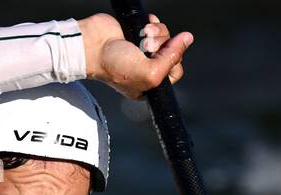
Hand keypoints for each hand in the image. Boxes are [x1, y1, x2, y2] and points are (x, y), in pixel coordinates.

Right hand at [77, 12, 192, 100]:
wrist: (93, 45)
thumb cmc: (113, 66)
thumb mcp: (149, 73)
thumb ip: (171, 58)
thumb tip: (188, 39)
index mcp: (149, 85)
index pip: (175, 72)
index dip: (173, 61)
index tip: (161, 57)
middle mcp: (147, 68)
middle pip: (172, 52)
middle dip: (163, 45)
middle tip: (146, 48)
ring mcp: (143, 50)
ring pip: (165, 37)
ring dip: (157, 33)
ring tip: (142, 35)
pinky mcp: (139, 34)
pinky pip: (157, 26)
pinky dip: (153, 23)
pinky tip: (143, 26)